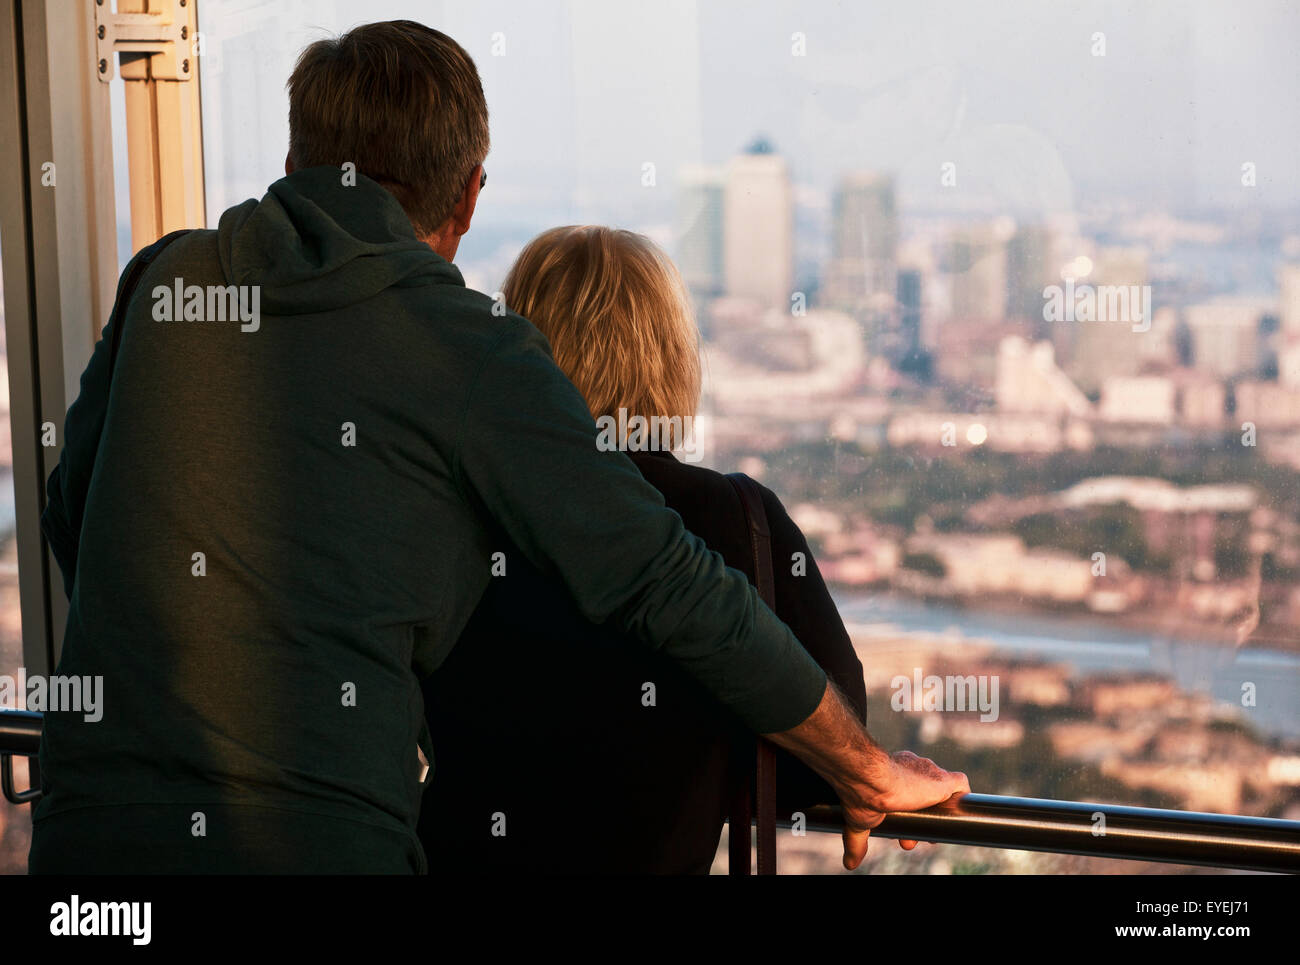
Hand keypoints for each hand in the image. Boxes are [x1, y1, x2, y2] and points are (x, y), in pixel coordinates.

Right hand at [837, 750, 968, 869]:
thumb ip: (856, 841)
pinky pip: (960, 785)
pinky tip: (958, 815)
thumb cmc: (862, 794)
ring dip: (938, 815)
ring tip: (930, 838)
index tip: (902, 835)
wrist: (871, 779)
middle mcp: (912, 767)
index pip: (907, 793)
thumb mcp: (859, 821)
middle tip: (912, 841)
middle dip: (920, 820)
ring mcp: (929, 772)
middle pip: (925, 795)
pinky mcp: (943, 779)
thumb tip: (849, 863)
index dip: (907, 813)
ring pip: (941, 794)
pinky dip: (961, 799)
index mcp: (892, 771)